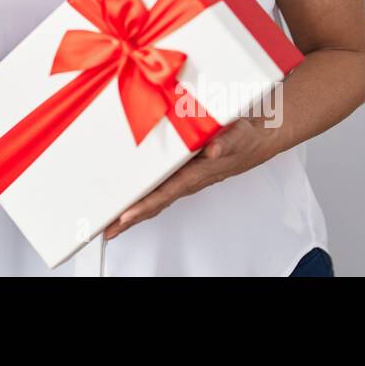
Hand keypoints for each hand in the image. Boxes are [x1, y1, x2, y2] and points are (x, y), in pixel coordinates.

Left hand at [103, 115, 274, 240]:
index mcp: (195, 174)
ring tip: (113, 223)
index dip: (143, 207)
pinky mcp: (182, 174)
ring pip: (155, 200)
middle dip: (131, 219)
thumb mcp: (237, 135)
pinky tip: (131, 206)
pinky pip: (159, 191)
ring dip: (134, 212)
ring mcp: (184, 180)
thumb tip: (213, 150)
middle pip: (154, 204)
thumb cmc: (244, 140)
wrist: (256, 140)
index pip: (164, 194)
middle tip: (108, 230)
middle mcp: (188, 180)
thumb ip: (225, 142)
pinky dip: (143, 201)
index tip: (125, 217)